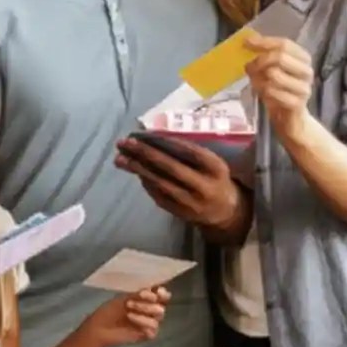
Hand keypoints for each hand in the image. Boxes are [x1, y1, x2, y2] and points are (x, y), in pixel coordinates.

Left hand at [81, 287, 170, 346]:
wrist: (99, 327)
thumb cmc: (109, 311)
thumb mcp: (123, 298)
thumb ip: (138, 294)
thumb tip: (152, 288)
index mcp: (146, 300)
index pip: (162, 296)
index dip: (163, 293)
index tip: (157, 291)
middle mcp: (151, 311)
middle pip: (161, 306)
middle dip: (149, 302)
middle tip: (134, 299)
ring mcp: (150, 323)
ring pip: (159, 316)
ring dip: (144, 310)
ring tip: (128, 310)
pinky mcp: (147, 335)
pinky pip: (153, 329)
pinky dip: (142, 322)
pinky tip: (130, 319)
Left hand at [115, 136, 242, 230]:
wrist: (226, 211)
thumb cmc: (213, 178)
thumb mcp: (211, 163)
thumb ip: (190, 153)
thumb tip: (154, 137)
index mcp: (216, 168)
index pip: (190, 152)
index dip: (167, 142)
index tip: (145, 133)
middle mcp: (205, 186)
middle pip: (171, 168)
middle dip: (145, 154)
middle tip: (125, 143)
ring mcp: (192, 202)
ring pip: (161, 183)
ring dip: (138, 169)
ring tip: (120, 158)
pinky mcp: (181, 213)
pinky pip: (158, 195)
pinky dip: (145, 182)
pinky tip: (134, 171)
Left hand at [244, 34, 314, 140]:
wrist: (289, 119)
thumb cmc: (278, 90)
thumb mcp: (268, 71)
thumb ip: (261, 56)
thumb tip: (248, 41)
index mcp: (303, 59)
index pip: (284, 44)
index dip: (264, 42)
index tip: (246, 42)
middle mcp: (307, 71)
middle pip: (280, 56)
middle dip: (259, 61)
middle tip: (249, 68)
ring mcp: (304, 88)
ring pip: (274, 74)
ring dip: (259, 79)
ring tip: (257, 84)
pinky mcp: (297, 103)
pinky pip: (273, 91)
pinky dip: (263, 92)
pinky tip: (264, 95)